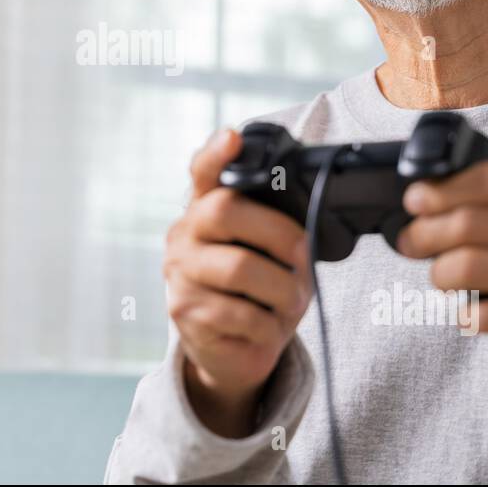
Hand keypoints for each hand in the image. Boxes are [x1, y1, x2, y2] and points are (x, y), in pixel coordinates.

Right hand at [164, 129, 312, 436]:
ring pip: (240, 268)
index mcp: (204, 210)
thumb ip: (271, 230)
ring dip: (282, 289)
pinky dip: (269, 323)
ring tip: (292, 301)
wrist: (230, 350)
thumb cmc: (255, 292)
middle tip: (306, 257)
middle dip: (278, 233)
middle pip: (226, 211)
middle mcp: (183, 235)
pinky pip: (241, 313)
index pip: (203, 172)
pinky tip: (268, 326)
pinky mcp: (184, 311)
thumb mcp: (264, 255)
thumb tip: (308, 234)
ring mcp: (179, 272)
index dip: (216, 153)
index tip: (233, 136)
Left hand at [395, 140, 487, 381]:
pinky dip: (463, 312)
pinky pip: (482, 315)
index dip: (441, 188)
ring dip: (439, 273)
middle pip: (468, 225)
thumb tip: (452, 154)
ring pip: (466, 268)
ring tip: (440, 275)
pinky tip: (468, 308)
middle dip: (425, 233)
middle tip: (412, 242)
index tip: (414, 199)